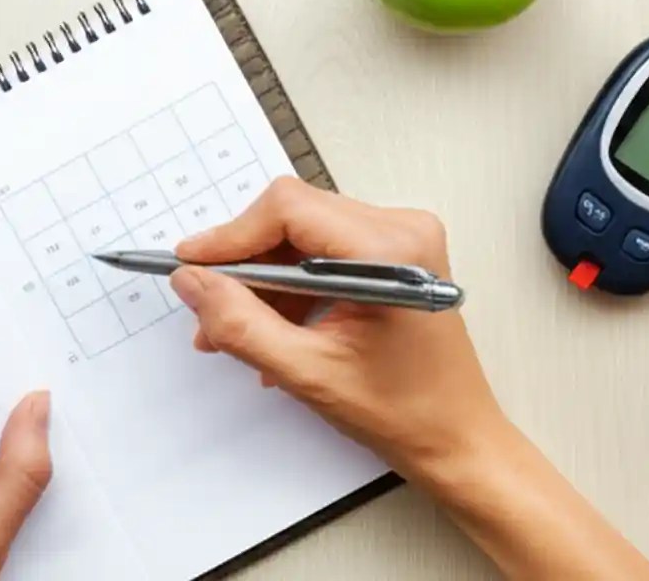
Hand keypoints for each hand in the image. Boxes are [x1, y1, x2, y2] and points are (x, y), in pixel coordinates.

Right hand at [170, 177, 501, 483]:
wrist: (457, 439)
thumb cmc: (405, 412)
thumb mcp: (306, 372)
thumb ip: (240, 323)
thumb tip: (192, 282)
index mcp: (390, 251)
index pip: (287, 209)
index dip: (230, 235)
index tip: (191, 265)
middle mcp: (402, 230)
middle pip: (292, 217)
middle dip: (244, 264)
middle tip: (208, 308)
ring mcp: (402, 239)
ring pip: (302, 235)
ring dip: (264, 280)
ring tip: (237, 332)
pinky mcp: (395, 255)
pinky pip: (323, 251)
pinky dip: (290, 287)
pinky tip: (274, 330)